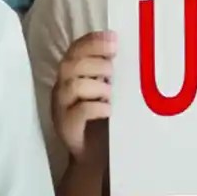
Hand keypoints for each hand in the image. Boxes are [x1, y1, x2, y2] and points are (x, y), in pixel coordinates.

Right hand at [52, 30, 114, 161]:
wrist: (95, 156)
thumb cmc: (105, 119)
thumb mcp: (110, 91)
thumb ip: (113, 73)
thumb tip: (134, 52)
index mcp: (73, 75)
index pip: (76, 50)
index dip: (92, 42)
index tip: (114, 39)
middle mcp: (63, 88)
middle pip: (70, 65)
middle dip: (94, 61)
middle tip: (113, 70)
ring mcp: (62, 108)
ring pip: (71, 86)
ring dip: (95, 85)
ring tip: (110, 92)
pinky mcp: (67, 128)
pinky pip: (78, 112)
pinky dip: (95, 107)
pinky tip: (109, 109)